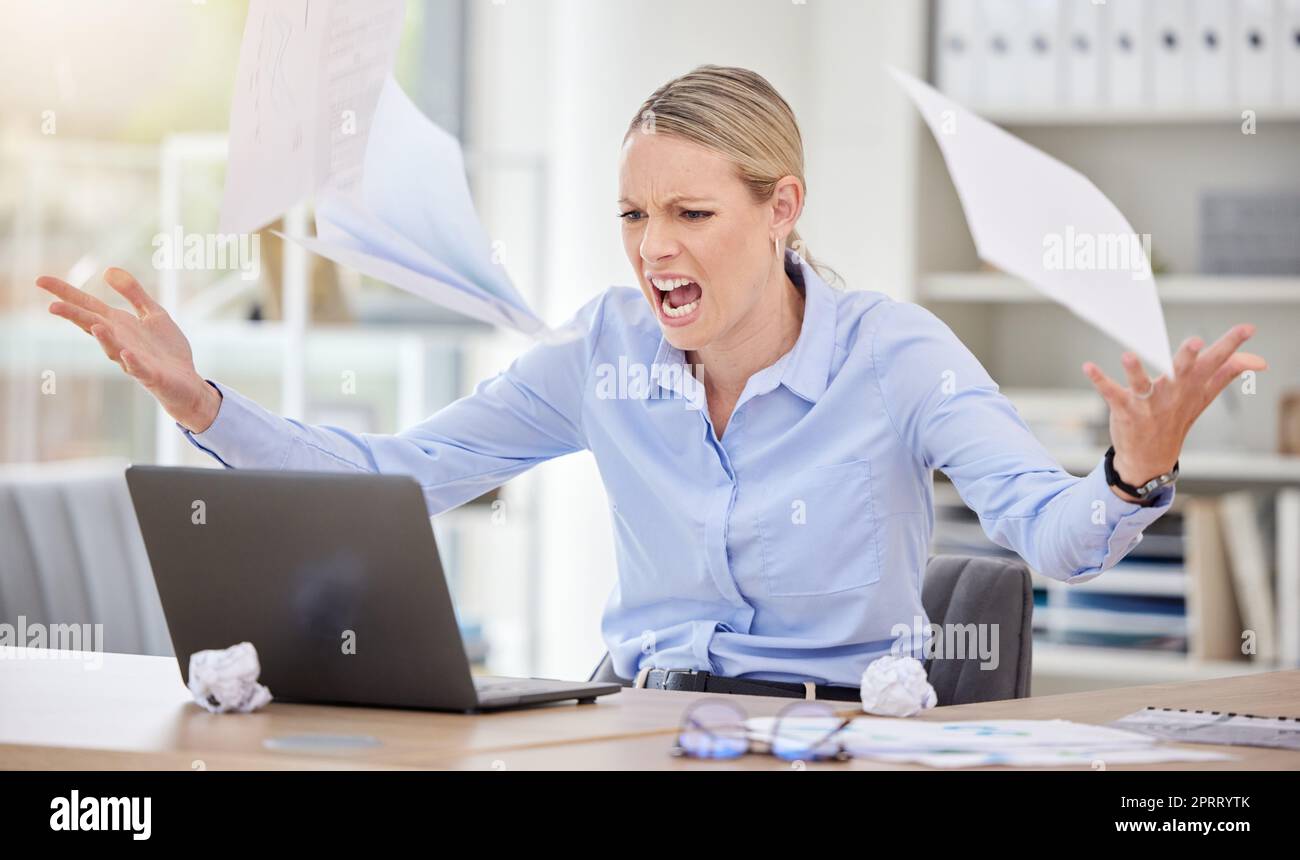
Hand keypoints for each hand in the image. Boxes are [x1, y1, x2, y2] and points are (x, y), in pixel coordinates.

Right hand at [36, 268, 221, 432]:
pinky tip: (127, 353)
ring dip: (103, 338)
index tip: (40, 280)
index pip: (87, 306)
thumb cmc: (166, 349)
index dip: (65, 293)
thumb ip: (133, 293)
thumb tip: (107, 270)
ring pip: (112, 349)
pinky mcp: (150, 375)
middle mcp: (120, 341)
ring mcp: (133, 359)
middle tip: (52, 306)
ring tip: (94, 324)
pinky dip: (132, 362)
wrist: (187, 382)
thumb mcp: (153, 313)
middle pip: (92, 326)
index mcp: (119, 325)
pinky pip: (139, 369)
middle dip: (74, 317)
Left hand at [1082, 324, 1267, 501]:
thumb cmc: (1177, 418)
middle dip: (1187, 358)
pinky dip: (1100, 380)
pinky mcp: (1124, 410)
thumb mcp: (1203, 397)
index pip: (1216, 363)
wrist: (1149, 459)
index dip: (1231, 345)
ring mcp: (1147, 403)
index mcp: (1192, 387)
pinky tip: (1088, 367)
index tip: (1248, 328)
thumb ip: (1227, 375)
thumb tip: (1257, 361)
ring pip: (1143, 384)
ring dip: (1135, 370)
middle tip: (1195, 342)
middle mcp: (1172, 393)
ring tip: (1128, 354)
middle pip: (1182, 372)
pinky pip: (1111, 393)